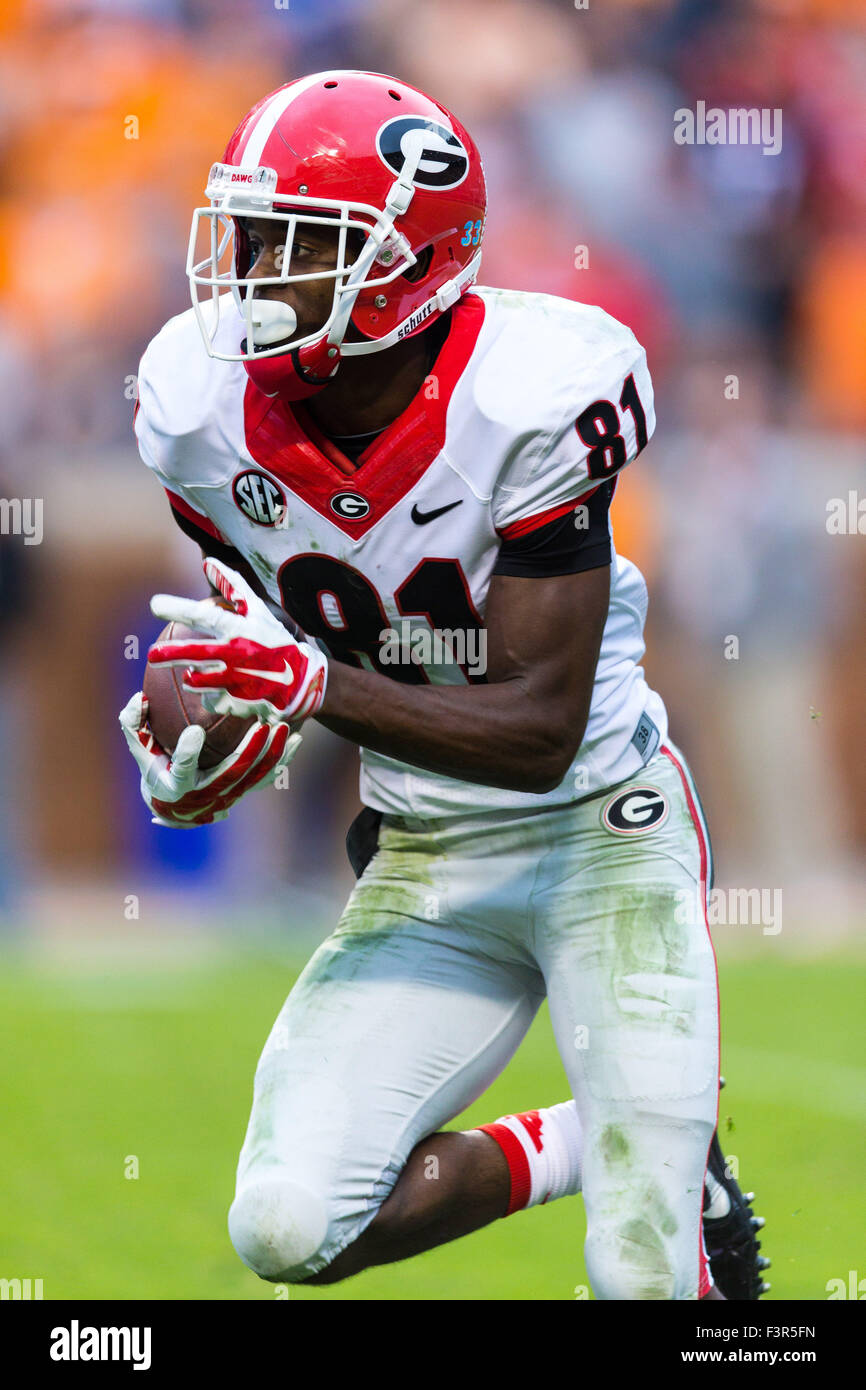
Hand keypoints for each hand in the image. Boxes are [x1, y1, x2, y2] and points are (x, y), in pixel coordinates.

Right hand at [118, 691, 300, 826]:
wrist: (174, 803)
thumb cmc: (153, 766)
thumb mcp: (138, 746)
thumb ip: (134, 723)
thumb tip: (139, 698)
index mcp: (175, 784)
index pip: (181, 769)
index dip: (187, 754)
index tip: (194, 732)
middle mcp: (204, 795)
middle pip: (230, 774)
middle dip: (248, 751)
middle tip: (262, 725)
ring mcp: (226, 795)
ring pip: (253, 776)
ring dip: (270, 753)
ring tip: (282, 727)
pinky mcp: (242, 791)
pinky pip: (265, 777)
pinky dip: (281, 760)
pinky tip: (295, 739)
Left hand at [147, 558, 327, 724]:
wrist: (300, 681)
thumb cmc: (274, 640)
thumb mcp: (257, 611)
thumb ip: (231, 585)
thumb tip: (207, 561)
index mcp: (239, 629)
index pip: (205, 616)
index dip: (178, 609)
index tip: (155, 604)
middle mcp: (237, 654)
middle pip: (194, 654)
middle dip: (169, 655)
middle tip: (152, 655)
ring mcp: (236, 682)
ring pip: (196, 681)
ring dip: (193, 677)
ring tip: (202, 672)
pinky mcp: (236, 704)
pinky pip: (208, 701)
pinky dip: (211, 695)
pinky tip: (227, 690)